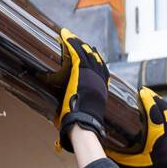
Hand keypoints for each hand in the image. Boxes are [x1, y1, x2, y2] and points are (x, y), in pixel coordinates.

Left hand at [54, 28, 108, 153]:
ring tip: (70, 36)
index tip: (94, 56)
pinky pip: (76, 52)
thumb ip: (79, 119)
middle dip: (87, 50)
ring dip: (77, 44)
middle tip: (81, 43)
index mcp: (101, 91)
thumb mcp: (84, 120)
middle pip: (94, 60)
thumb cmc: (83, 127)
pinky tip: (65, 35)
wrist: (84, 123)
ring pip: (85, 53)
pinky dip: (71, 43)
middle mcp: (98, 81)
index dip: (97, 63)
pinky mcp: (81, 71)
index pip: (101, 73)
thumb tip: (65, 132)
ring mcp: (90, 75)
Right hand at [107, 86, 166, 167]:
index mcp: (158, 139)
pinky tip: (166, 110)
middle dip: (154, 99)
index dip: (148, 100)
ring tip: (154, 98)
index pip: (154, 113)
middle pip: (163, 110)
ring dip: (163, 105)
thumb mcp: (135, 166)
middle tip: (145, 93)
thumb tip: (104, 147)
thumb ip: (121, 155)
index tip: (141, 92)